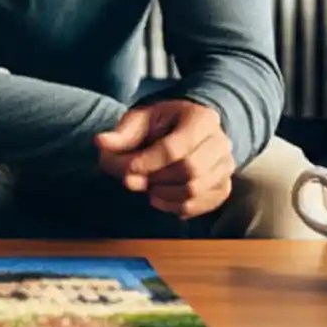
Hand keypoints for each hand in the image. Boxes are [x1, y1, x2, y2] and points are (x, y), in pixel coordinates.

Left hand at [95, 100, 235, 218]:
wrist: (188, 129)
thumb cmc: (161, 124)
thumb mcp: (140, 119)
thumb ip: (122, 133)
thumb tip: (101, 143)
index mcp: (202, 118)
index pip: (175, 148)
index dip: (146, 163)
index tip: (125, 170)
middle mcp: (221, 143)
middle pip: (190, 170)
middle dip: (156, 179)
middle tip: (135, 180)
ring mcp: (226, 166)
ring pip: (196, 190)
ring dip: (164, 194)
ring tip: (147, 187)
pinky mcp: (223, 186)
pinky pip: (203, 205)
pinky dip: (176, 207)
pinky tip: (159, 197)